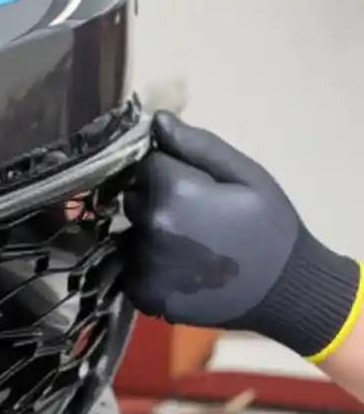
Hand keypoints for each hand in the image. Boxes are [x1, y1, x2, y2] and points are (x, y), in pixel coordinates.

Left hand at [122, 111, 357, 357]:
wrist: (283, 288)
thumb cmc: (269, 225)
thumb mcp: (245, 175)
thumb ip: (198, 146)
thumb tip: (157, 120)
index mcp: (174, 192)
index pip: (145, 165)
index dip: (167, 171)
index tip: (193, 185)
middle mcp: (150, 227)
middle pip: (132, 199)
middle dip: (156, 200)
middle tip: (194, 217)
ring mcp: (143, 264)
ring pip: (130, 233)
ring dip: (150, 234)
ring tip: (189, 246)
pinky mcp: (141, 293)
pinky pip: (131, 267)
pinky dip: (148, 265)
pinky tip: (180, 267)